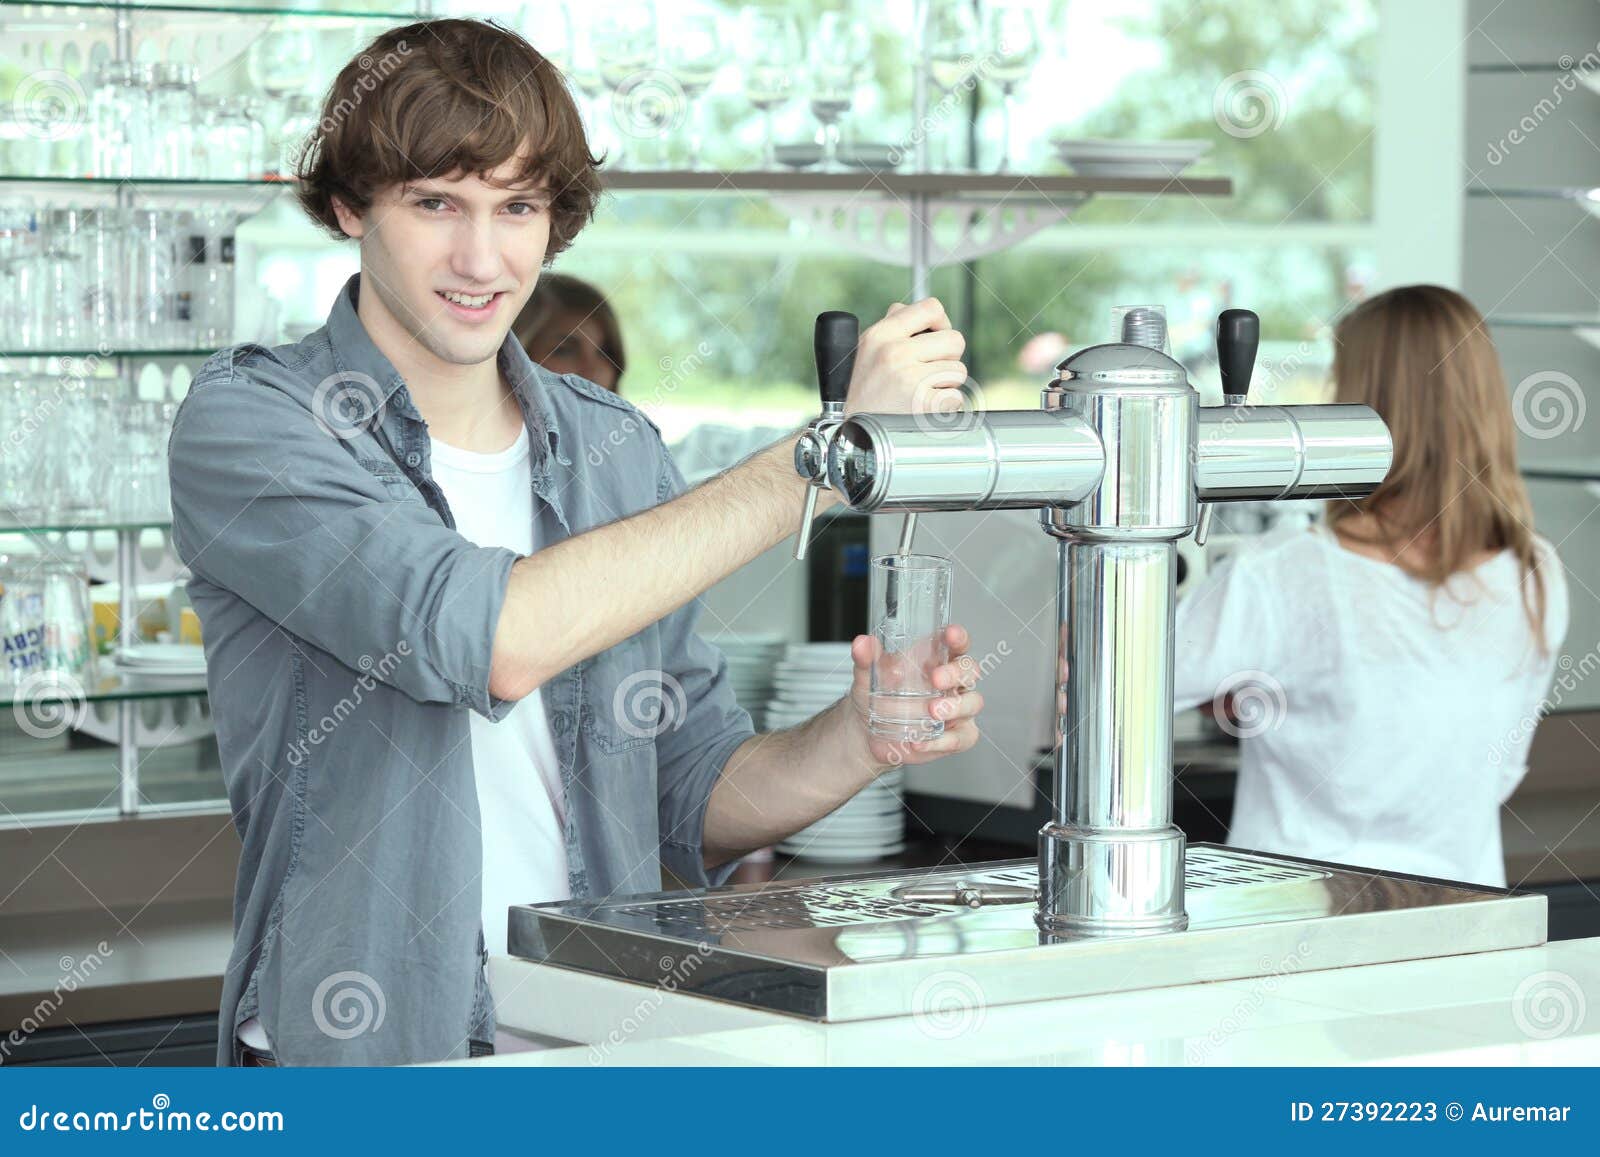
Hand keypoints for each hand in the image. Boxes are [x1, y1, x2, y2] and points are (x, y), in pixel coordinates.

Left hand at [842, 624, 984, 769]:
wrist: (867, 733)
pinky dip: (942, 741)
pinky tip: (921, 741)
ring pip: (973, 702)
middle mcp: (952, 683)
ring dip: (955, 706)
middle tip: (936, 679)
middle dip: (956, 673)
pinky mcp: (956, 736)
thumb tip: (862, 643)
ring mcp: (958, 709)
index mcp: (935, 659)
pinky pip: (961, 737)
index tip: (951, 634)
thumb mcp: (867, 676)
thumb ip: (866, 658)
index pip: (956, 643)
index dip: (958, 637)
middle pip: (970, 670)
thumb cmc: (876, 697)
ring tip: (931, 711)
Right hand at [843, 298, 967, 416]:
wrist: (852, 434)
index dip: (941, 322)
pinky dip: (945, 406)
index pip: (931, 307)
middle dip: (949, 357)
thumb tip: (917, 311)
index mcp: (882, 334)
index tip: (936, 337)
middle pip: (955, 339)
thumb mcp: (867, 350)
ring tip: (922, 392)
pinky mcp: (922, 404)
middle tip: (930, 371)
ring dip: (946, 384)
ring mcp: (909, 378)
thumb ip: (892, 327)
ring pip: (958, 370)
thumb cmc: (864, 392)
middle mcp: (895, 352)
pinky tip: (924, 409)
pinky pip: (956, 397)